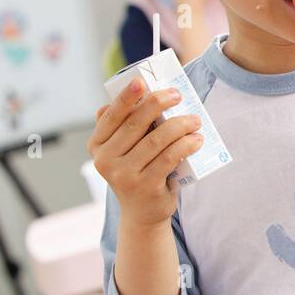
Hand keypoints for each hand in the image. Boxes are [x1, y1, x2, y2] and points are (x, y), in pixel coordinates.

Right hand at [87, 80, 204, 225]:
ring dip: (179, 125)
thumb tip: (141, 94)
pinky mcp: (145, 186)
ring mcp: (124, 175)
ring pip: (155, 140)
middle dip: (159, 104)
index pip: (112, 115)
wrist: (142, 212)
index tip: (142, 81)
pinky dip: (185, 145)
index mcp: (98, 145)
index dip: (126, 97)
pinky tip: (197, 139)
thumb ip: (128, 125)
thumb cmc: (138, 170)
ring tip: (195, 120)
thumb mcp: (126, 149)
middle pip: (135, 124)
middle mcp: (105, 160)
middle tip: (178, 95)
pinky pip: (168, 158)